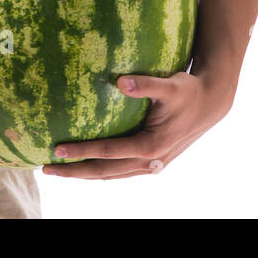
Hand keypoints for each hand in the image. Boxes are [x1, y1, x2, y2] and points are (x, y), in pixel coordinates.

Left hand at [42, 71, 235, 178]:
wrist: (211, 104)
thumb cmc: (188, 90)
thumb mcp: (170, 84)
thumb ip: (146, 83)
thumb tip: (120, 82)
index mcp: (152, 145)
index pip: (108, 152)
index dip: (82, 151)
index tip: (57, 148)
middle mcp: (151, 161)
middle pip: (105, 172)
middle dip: (75, 172)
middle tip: (46, 168)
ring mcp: (152, 165)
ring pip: (112, 176)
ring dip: (85, 175)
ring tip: (60, 171)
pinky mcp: (152, 163)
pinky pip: (120, 171)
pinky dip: (101, 171)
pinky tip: (86, 166)